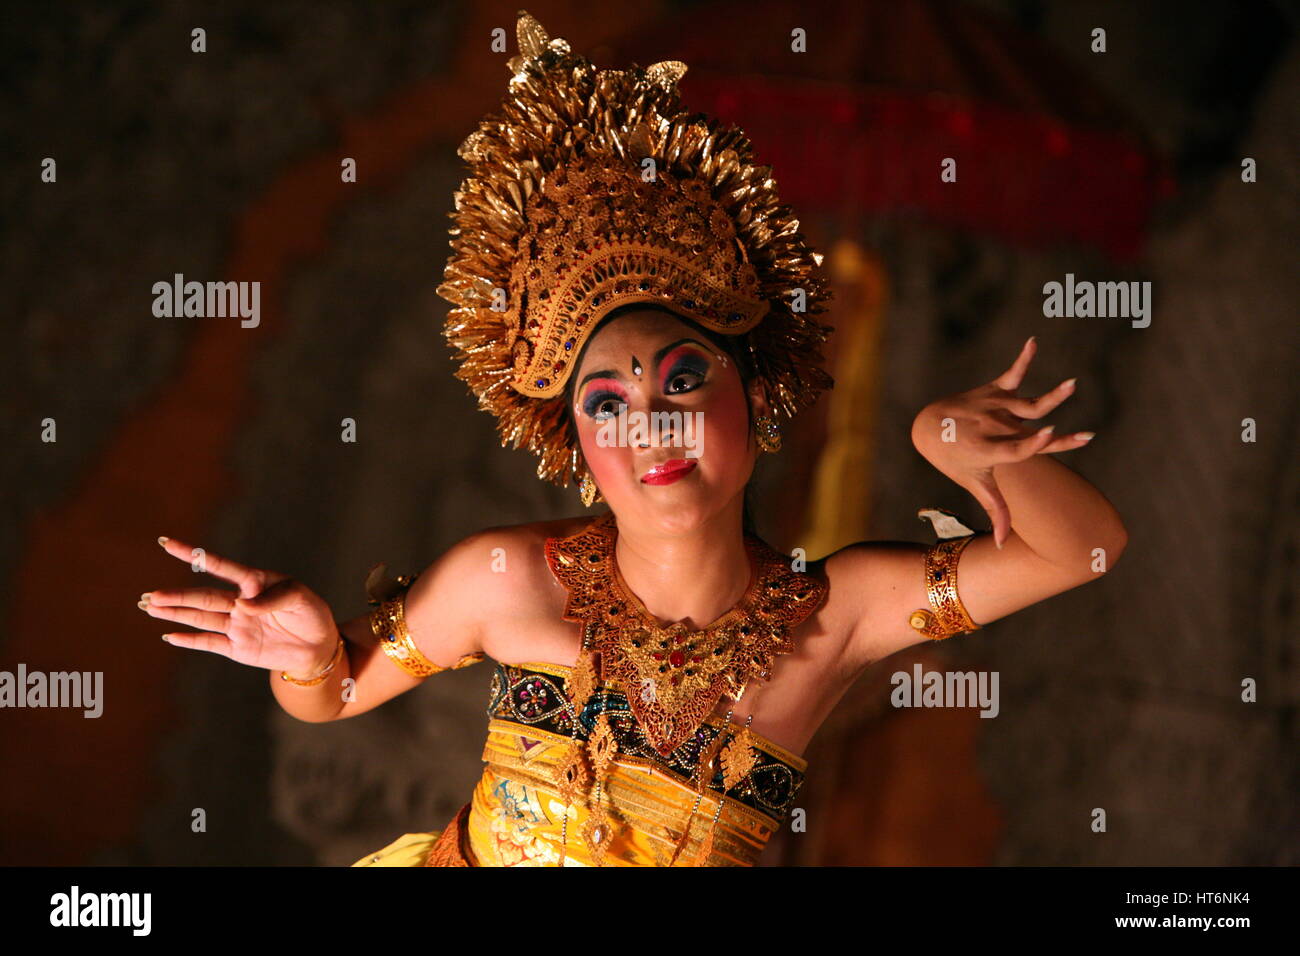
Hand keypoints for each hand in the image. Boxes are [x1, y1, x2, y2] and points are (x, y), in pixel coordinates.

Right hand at [143, 537, 339, 678]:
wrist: (319, 646)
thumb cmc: (312, 614)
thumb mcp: (300, 599)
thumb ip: (272, 599)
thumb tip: (241, 605)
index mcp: (255, 582)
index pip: (220, 566)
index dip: (193, 555)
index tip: (168, 544)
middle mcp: (241, 602)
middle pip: (204, 597)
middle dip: (177, 595)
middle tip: (150, 595)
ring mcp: (237, 625)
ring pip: (201, 617)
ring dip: (176, 613)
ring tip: (150, 606)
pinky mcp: (238, 647)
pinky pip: (210, 643)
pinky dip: (190, 640)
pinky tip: (169, 635)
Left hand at [910, 336, 1093, 547]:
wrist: (929, 427)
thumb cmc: (955, 460)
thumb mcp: (974, 483)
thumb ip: (994, 509)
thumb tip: (1001, 543)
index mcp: (989, 449)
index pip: (1016, 449)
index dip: (1032, 444)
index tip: (1050, 436)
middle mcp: (992, 425)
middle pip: (1028, 426)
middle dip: (1055, 431)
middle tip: (1086, 431)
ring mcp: (993, 405)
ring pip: (1027, 401)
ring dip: (1051, 395)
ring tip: (1074, 385)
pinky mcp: (993, 389)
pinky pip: (1011, 373)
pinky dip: (1023, 358)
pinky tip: (1033, 341)